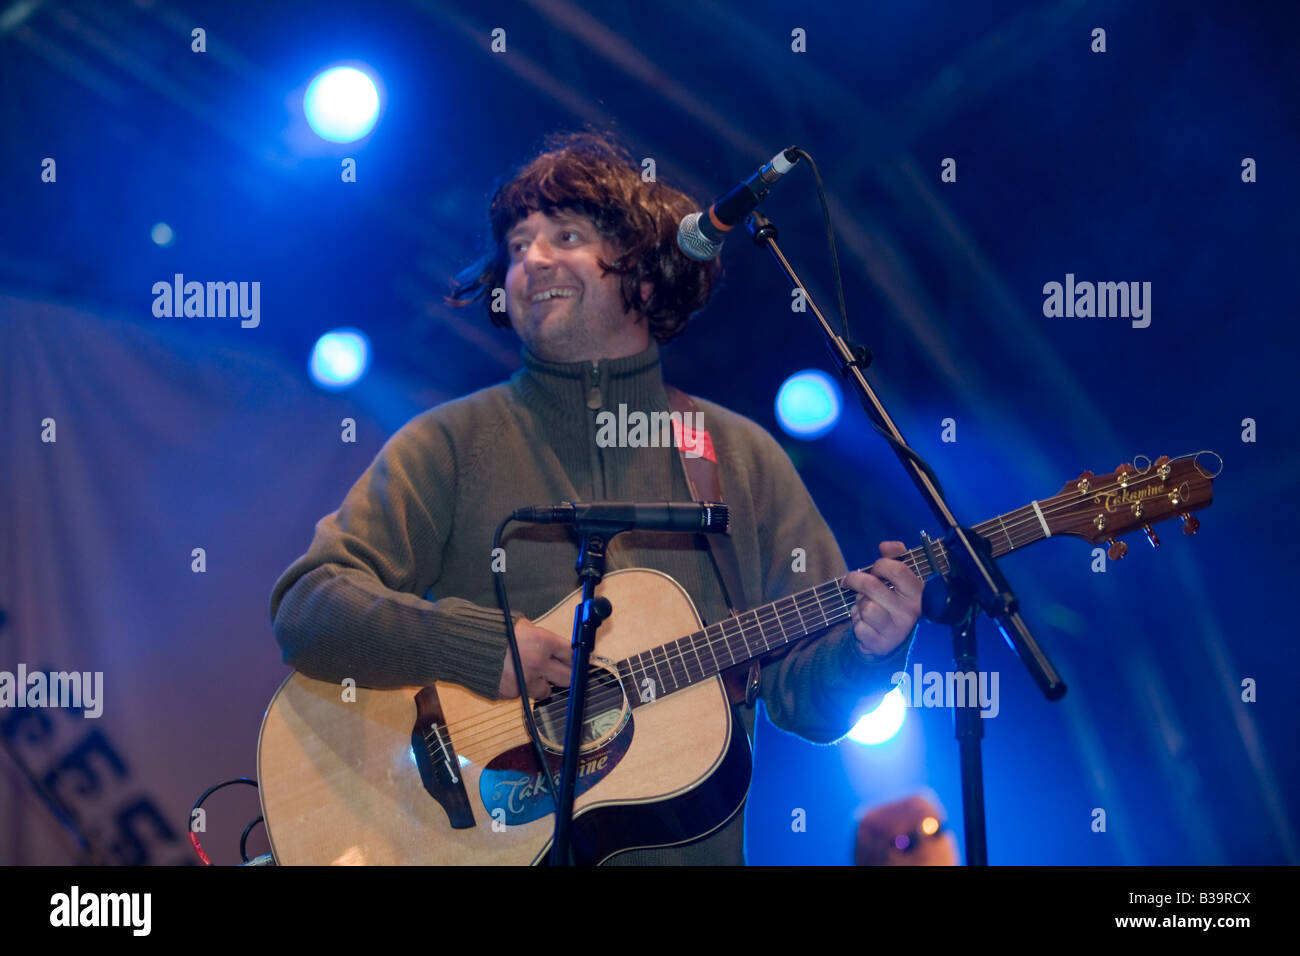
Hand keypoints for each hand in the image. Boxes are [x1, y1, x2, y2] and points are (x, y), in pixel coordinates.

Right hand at [498, 617, 571, 699]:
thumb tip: (557, 648)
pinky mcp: (513, 694)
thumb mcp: (523, 626)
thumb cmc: (493, 631)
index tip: (577, 662)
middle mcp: (538, 663)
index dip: (576, 658)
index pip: (572, 654)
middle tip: (563, 672)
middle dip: (567, 675)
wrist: (465, 646)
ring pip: (547, 691)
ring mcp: (526, 681)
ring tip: (529, 673)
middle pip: (568, 678)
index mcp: (543, 642)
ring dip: (542, 684)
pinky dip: (521, 688)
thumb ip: (542, 638)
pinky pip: (525, 695)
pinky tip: (512, 676)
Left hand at [843, 541, 921, 660]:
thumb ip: (896, 558)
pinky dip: (857, 623)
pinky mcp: (881, 645)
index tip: (874, 568)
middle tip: (850, 581)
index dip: (880, 565)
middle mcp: (911, 612)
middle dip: (855, 580)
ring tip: (865, 607)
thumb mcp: (900, 580)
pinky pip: (859, 627)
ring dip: (858, 605)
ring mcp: (897, 630)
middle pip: (872, 586)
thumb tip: (885, 546)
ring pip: (865, 607)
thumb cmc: (894, 602)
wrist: (892, 640)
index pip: (898, 570)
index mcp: (918, 593)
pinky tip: (866, 625)